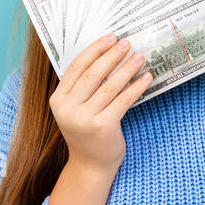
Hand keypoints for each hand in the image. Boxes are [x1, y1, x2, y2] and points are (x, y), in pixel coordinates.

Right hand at [50, 33, 151, 171]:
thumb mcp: (77, 109)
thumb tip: (108, 56)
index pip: (75, 67)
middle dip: (111, 56)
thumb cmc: (87, 133)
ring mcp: (84, 119)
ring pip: (109, 87)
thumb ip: (83, 88)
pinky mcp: (103, 127)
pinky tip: (146, 78)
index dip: (94, 50)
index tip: (110, 38)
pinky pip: (122, 101)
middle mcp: (68, 109)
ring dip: (126, 69)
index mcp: (58, 100)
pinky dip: (136, 88)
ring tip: (139, 57)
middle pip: (92, 74)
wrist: (90, 166)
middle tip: (127, 43)